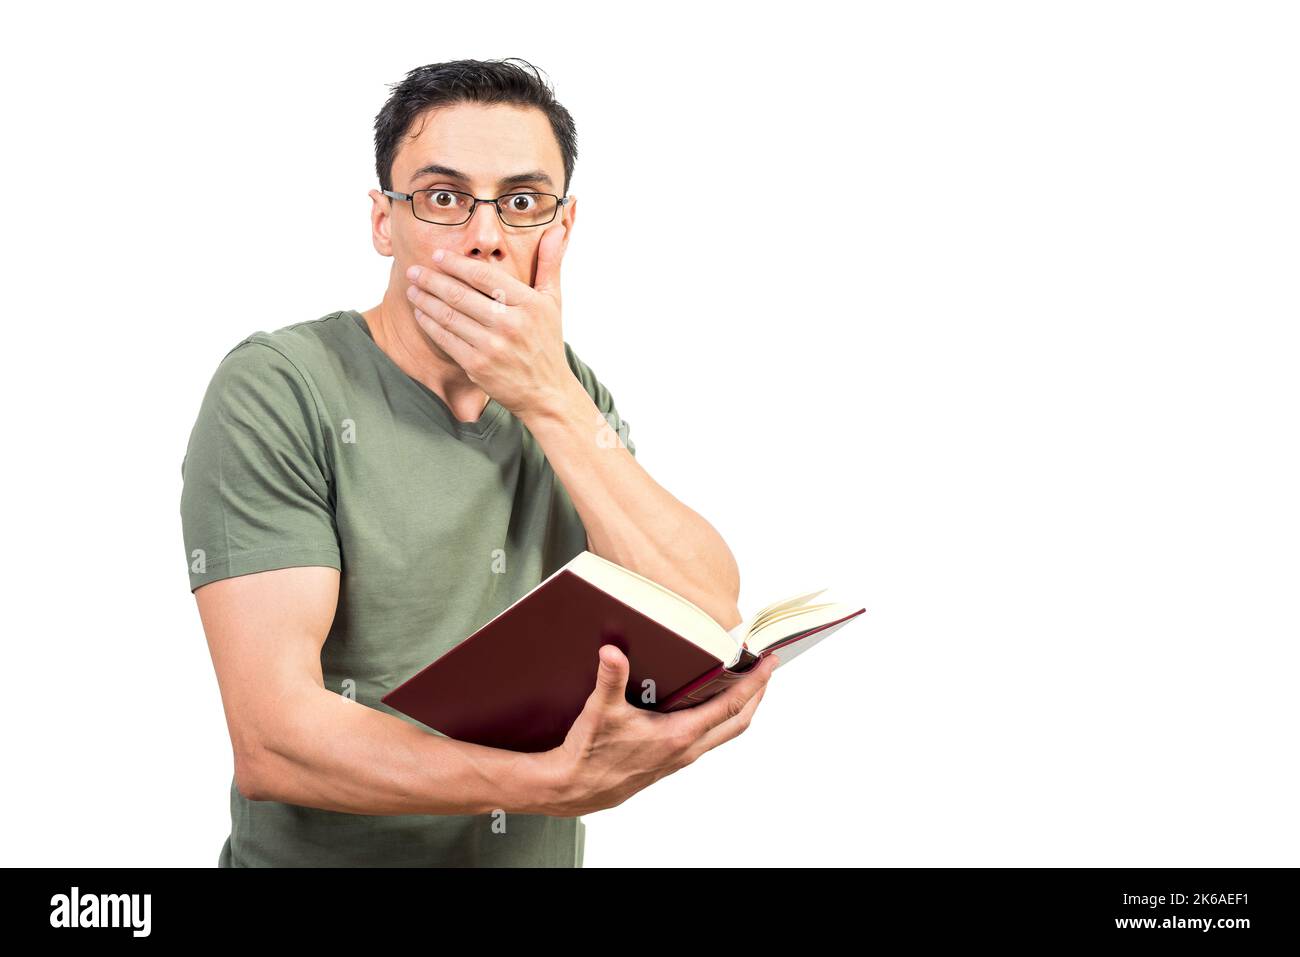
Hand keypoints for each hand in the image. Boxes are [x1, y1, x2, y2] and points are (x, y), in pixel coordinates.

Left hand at [404, 221, 574, 418]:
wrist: (546, 392)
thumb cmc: (546, 342)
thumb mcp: (553, 301)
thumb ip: (550, 263)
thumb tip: (556, 229)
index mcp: (529, 303)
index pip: (483, 275)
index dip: (456, 263)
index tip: (438, 255)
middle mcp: (510, 324)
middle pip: (460, 294)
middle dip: (431, 279)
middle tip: (414, 270)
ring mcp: (492, 346)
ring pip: (448, 316)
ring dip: (425, 300)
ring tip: (412, 289)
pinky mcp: (477, 366)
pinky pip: (445, 339)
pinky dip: (429, 324)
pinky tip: (422, 313)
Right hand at [532, 644, 778, 815]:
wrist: (576, 788)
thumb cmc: (591, 755)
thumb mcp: (602, 711)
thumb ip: (610, 678)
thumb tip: (612, 651)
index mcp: (679, 735)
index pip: (731, 706)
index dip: (755, 683)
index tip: (770, 663)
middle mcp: (687, 748)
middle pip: (738, 721)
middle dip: (757, 694)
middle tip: (766, 670)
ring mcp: (680, 756)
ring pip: (723, 732)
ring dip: (739, 708)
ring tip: (743, 684)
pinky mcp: (670, 759)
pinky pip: (707, 737)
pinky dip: (717, 719)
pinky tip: (705, 705)